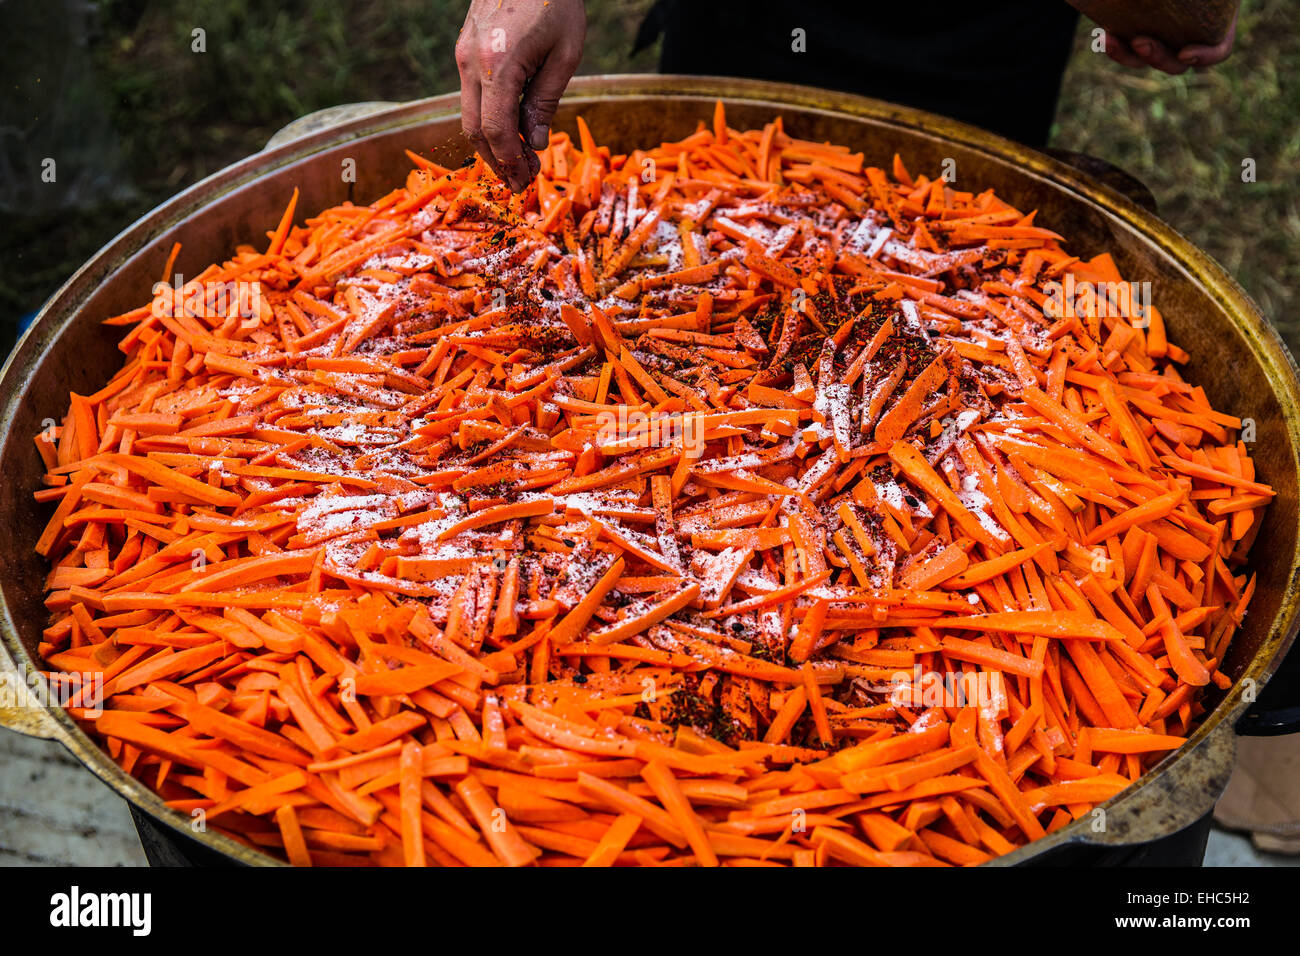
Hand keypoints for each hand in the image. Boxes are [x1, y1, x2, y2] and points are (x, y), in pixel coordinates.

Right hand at [455, 0, 585, 191]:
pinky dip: (488, 119)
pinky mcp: (465, 47)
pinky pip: (471, 94)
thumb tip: (537, 143)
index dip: (511, 162)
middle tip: (520, 182)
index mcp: (498, 65)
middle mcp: (470, 61)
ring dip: (491, 144)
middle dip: (497, 161)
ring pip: (468, 114)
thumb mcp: (564, 54)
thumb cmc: (556, 0)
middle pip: (474, 129)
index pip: (496, 131)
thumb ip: (546, 101)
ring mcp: (463, 53)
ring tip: (517, 161)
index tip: (526, 181)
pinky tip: (511, 130)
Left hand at [1099, 8, 1238, 75]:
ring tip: (1109, 40)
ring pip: (1144, 59)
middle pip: (1175, 63)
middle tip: (1140, 42)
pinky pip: (1125, 48)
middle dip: (1156, 57)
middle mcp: (1188, 37)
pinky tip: (1101, 36)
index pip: (1219, 50)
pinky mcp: (1137, 33)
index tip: (1185, 53)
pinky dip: (1113, 45)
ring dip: (1126, 55)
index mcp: (1216, 23)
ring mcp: (1162, 38)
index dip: (1205, 57)